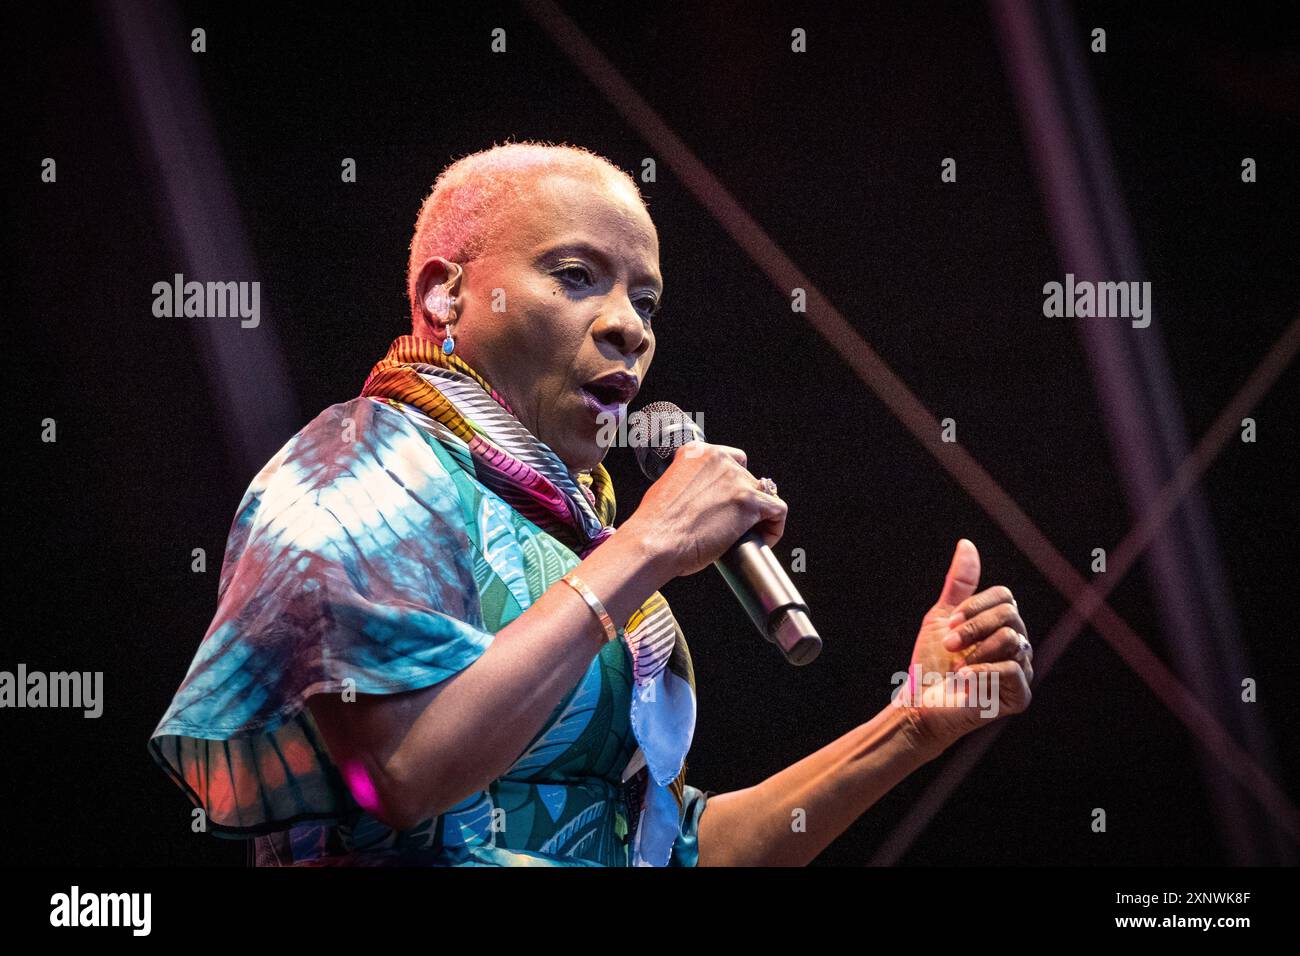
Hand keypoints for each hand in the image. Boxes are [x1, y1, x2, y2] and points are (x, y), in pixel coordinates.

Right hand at [622, 441, 786, 578]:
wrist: (654, 541)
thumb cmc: (655, 526)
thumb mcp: (668, 488)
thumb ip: (689, 485)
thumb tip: (704, 502)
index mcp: (696, 452)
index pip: (730, 460)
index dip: (732, 485)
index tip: (725, 503)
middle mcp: (718, 458)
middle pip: (748, 477)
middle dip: (743, 501)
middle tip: (732, 523)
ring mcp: (735, 479)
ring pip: (765, 493)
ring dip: (759, 514)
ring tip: (746, 535)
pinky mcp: (749, 501)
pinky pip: (778, 510)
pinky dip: (774, 528)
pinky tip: (761, 540)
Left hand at [898, 539, 1033, 750]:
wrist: (921, 703)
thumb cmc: (931, 663)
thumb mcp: (942, 617)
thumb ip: (959, 584)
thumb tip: (967, 543)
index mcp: (1003, 625)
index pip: (1005, 597)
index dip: (975, 606)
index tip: (950, 624)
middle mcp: (1018, 645)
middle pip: (1009, 615)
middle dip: (973, 626)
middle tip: (949, 644)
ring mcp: (1021, 671)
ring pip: (1012, 639)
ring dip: (976, 649)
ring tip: (955, 664)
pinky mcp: (1019, 696)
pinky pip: (1013, 670)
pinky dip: (982, 670)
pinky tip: (964, 678)